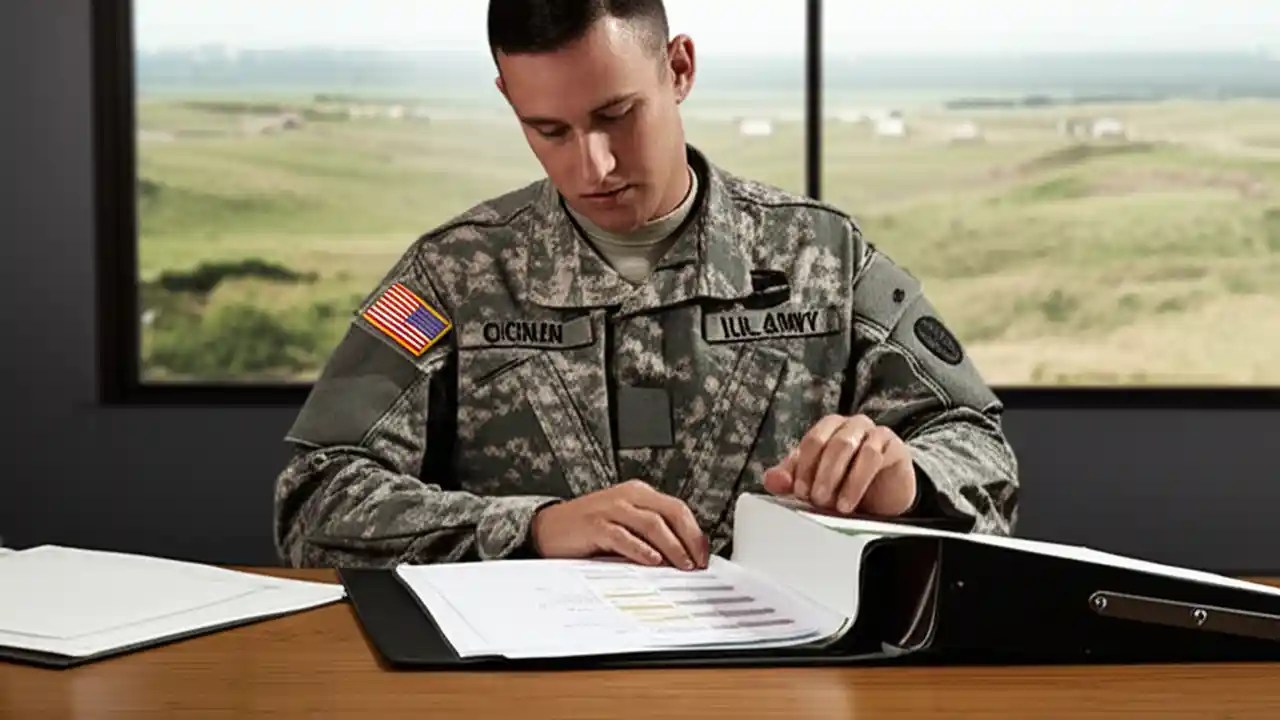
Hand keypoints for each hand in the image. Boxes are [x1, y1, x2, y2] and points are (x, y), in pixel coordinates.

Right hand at [530, 480, 708, 569]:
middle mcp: (628, 496)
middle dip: (690, 539)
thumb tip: (682, 557)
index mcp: (639, 493)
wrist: (548, 528)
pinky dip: (641, 549)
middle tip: (698, 563)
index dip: (695, 533)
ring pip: (653, 523)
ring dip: (672, 547)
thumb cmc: (589, 530)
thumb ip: (650, 534)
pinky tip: (652, 561)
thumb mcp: (624, 525)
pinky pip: (624, 536)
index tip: (704, 556)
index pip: (678, 509)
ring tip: (682, 565)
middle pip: (671, 512)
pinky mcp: (596, 525)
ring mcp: (611, 509)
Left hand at [762, 414, 916, 516]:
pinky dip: (857, 482)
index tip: (799, 491)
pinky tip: (849, 502)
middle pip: (830, 443)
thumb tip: (771, 480)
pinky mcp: (893, 446)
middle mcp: (851, 426)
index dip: (803, 467)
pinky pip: (873, 457)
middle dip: (820, 474)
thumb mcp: (816, 483)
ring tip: (834, 505)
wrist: (886, 499)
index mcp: (829, 429)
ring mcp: (874, 433)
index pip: (812, 441)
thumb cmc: (847, 485)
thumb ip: (790, 479)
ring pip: (850, 447)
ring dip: (838, 478)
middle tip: (816, 499)